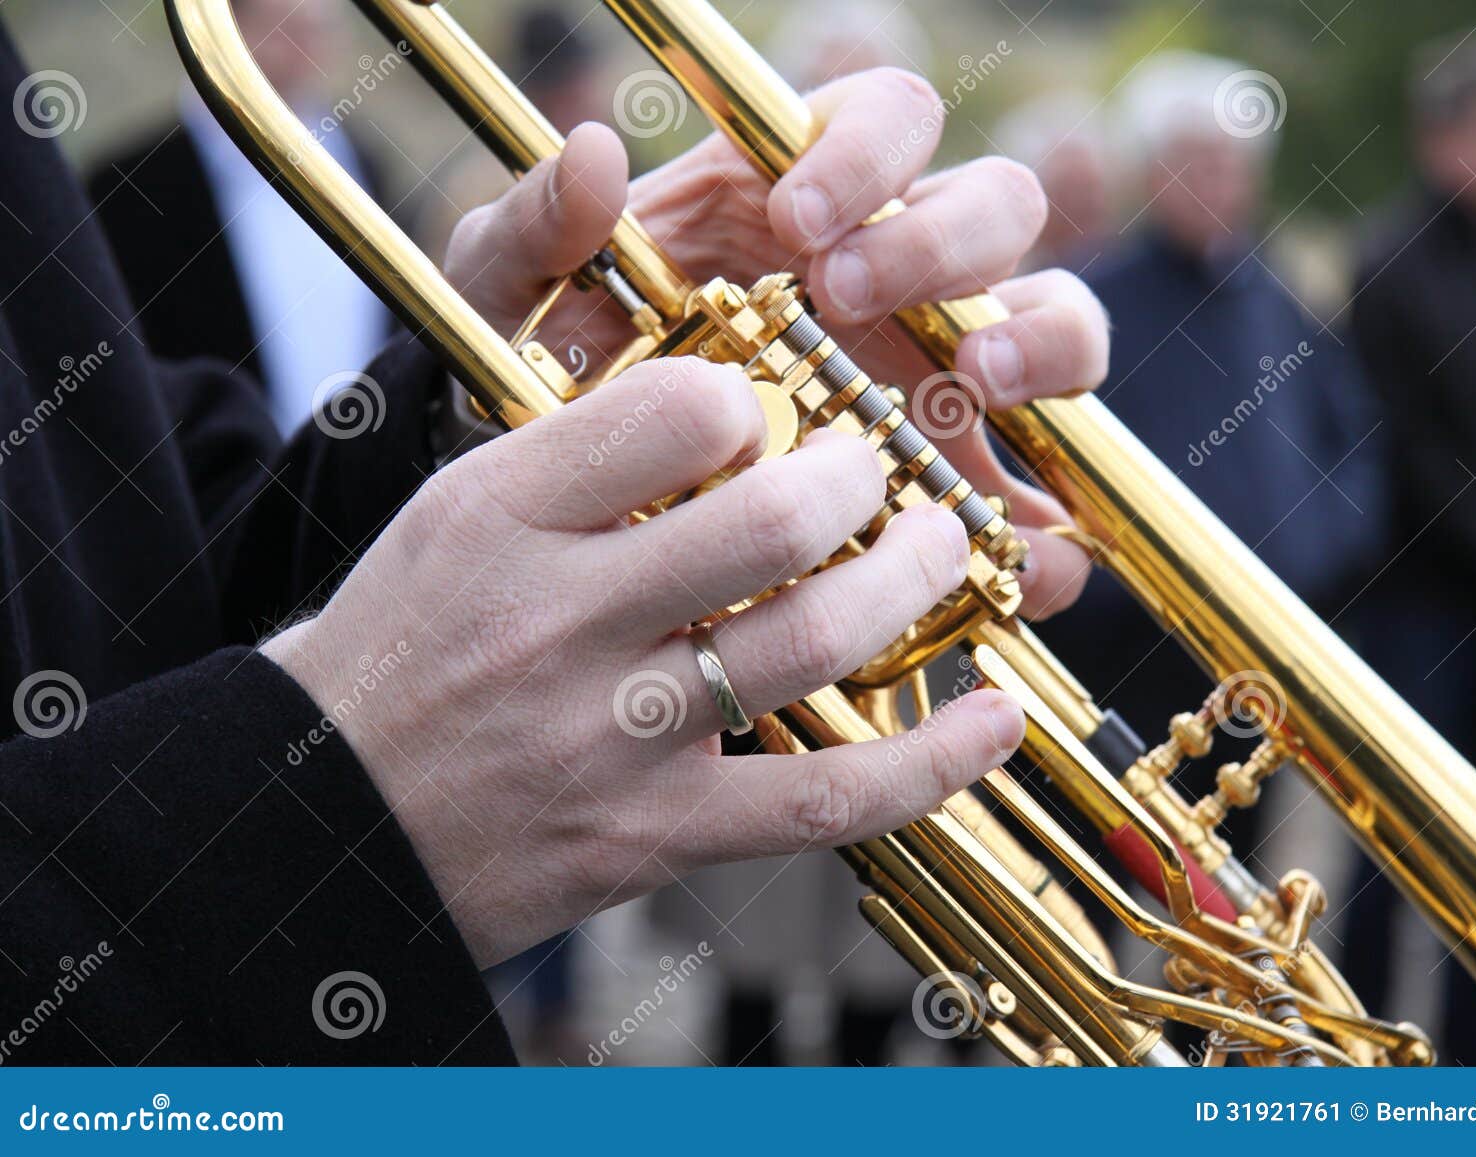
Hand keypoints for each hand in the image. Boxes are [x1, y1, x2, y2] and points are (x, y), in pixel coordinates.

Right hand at [263, 358, 1025, 967]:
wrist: (324, 820)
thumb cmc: (404, 652)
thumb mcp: (453, 516)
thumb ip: (582, 459)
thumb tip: (735, 409)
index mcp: (501, 516)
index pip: (674, 410)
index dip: (751, 397)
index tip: (768, 412)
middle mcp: (558, 620)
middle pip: (772, 519)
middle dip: (860, 477)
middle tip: (877, 469)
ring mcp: (615, 735)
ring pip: (813, 641)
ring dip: (910, 580)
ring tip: (938, 543)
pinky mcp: (658, 834)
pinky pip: (826, 798)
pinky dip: (932, 761)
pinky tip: (991, 718)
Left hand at [443, 69, 1107, 617]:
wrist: (566, 524)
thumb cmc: (550, 381)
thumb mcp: (510, 305)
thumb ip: (531, 229)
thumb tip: (594, 150)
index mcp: (802, 201)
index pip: (888, 117)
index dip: (869, 151)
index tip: (799, 221)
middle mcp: (894, 277)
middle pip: (998, 205)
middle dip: (944, 241)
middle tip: (851, 299)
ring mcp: (938, 379)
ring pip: (1057, 320)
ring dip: (1044, 339)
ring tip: (978, 383)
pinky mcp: (954, 483)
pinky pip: (1043, 494)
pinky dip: (1052, 525)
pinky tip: (1021, 553)